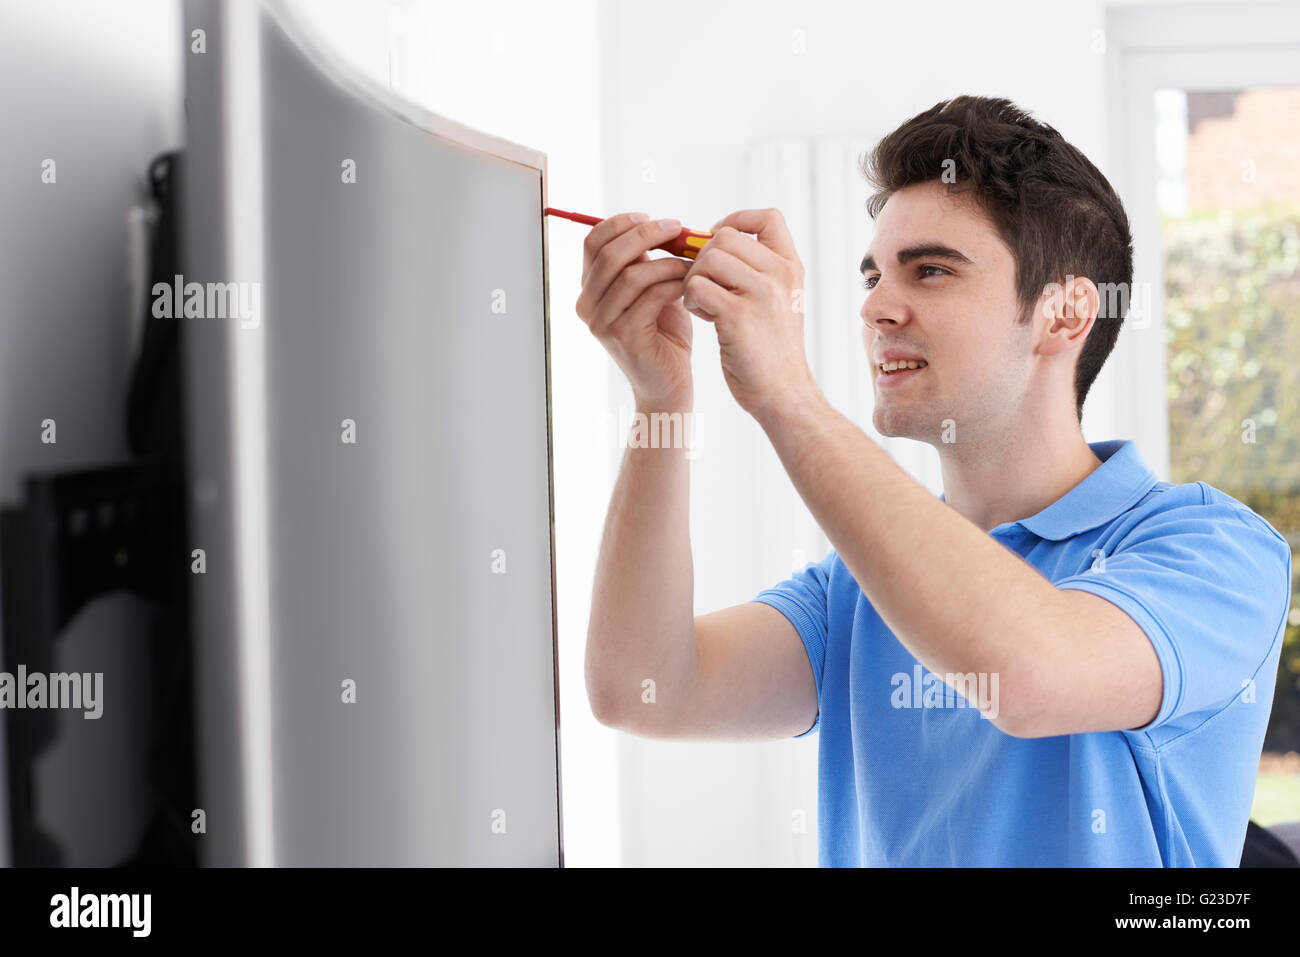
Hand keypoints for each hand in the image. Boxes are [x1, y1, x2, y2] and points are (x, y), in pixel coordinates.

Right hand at [575, 213, 694, 408]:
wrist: (669, 384)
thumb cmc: (664, 335)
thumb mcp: (651, 289)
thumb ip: (647, 261)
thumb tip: (660, 224)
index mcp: (590, 289)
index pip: (593, 242)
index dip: (620, 223)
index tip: (650, 216)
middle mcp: (588, 305)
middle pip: (609, 254)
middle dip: (646, 234)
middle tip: (677, 227)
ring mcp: (603, 323)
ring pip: (632, 275)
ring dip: (667, 262)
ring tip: (692, 262)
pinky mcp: (625, 337)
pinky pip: (650, 297)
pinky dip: (673, 284)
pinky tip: (690, 284)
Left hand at [681, 208, 819, 418]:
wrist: (783, 393)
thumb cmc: (771, 350)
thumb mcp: (779, 301)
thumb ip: (756, 272)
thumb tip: (713, 241)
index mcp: (791, 267)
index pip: (768, 217)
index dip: (736, 220)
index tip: (719, 241)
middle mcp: (781, 274)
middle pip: (725, 237)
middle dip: (703, 259)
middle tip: (705, 287)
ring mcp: (762, 293)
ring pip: (707, 260)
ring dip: (694, 280)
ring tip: (703, 304)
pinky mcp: (738, 315)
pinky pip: (697, 287)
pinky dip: (691, 300)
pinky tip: (703, 316)